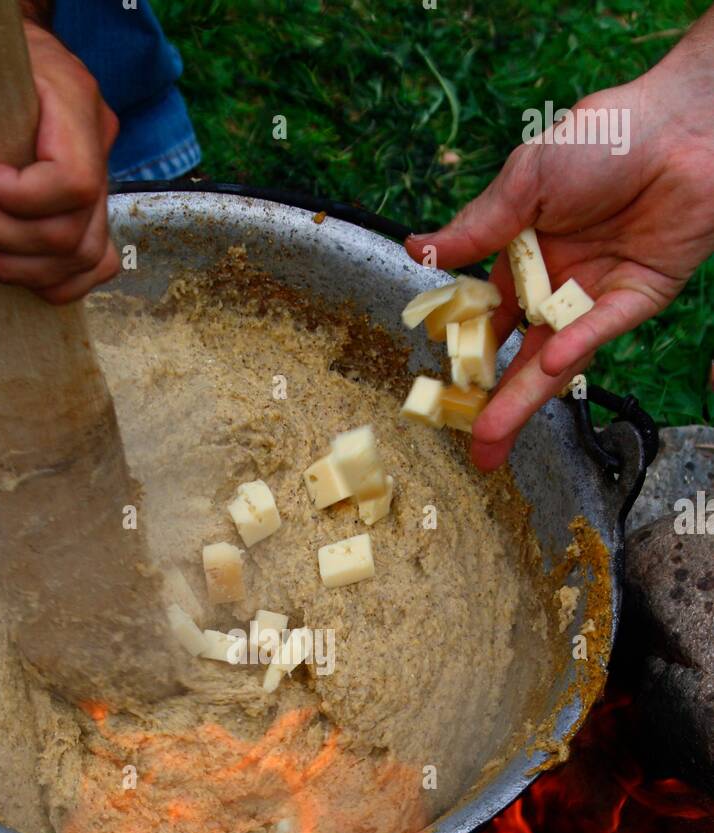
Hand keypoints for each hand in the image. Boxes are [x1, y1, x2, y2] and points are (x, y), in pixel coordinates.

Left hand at [0, 21, 120, 303]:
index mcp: (71, 100)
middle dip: (6, 242)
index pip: (72, 181)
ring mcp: (100, 178)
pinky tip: (10, 260)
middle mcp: (97, 143)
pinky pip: (91, 264)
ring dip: (21, 268)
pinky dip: (50, 278)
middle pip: (74, 233)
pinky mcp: (89, 206)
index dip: (18, 200)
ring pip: (84, 257)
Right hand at [406, 45, 713, 469]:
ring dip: (525, 396)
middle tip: (469, 440)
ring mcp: (597, 294)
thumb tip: (416, 249)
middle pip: (520, 351)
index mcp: (526, 253)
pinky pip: (603, 327)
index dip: (467, 348)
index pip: (488, 313)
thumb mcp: (527, 178)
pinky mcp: (638, 297)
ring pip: (556, 356)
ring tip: (492, 435)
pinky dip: (577, 343)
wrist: (683, 124)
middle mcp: (560, 281)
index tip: (442, 382)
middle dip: (493, 398)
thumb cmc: (604, 136)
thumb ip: (478, 225)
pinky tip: (547, 364)